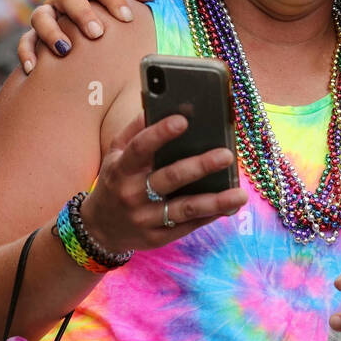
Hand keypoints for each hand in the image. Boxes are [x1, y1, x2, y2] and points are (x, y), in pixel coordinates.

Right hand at [17, 0, 155, 73]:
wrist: (81, 39)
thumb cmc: (107, 17)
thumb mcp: (119, 2)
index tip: (128, 17)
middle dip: (82, 13)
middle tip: (98, 33)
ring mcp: (47, 16)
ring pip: (41, 17)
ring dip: (52, 32)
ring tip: (66, 49)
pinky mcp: (33, 37)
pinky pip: (25, 42)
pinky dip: (27, 53)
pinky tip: (34, 68)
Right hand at [78, 111, 247, 253]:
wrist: (99, 228)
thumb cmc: (115, 181)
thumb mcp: (115, 155)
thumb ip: (135, 131)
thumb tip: (157, 103)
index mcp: (121, 169)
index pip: (140, 148)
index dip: (159, 133)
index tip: (183, 119)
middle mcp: (131, 194)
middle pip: (169, 178)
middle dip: (200, 166)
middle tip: (227, 154)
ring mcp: (145, 219)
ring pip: (184, 209)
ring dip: (215, 201)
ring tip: (240, 194)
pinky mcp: (157, 237)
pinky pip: (188, 226)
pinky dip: (211, 216)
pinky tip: (231, 206)